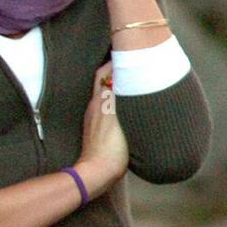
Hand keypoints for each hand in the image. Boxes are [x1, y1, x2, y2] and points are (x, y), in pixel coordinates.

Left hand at [75, 61, 128, 196]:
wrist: (96, 173)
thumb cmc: (110, 147)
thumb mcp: (118, 117)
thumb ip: (120, 94)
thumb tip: (122, 72)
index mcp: (99, 100)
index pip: (105, 71)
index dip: (116, 60)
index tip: (130, 52)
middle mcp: (94, 106)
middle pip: (102, 80)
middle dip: (115, 70)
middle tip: (133, 64)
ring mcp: (94, 119)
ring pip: (105, 94)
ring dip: (116, 86)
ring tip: (133, 83)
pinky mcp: (96, 132)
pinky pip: (106, 109)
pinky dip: (116, 102)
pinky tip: (127, 108)